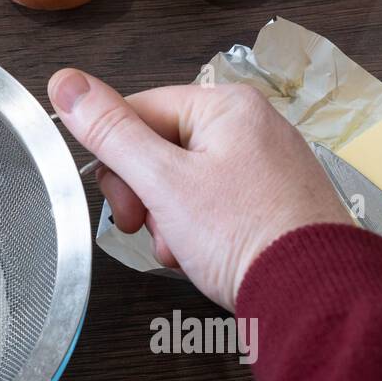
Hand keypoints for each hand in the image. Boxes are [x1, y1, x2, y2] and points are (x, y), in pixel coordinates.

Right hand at [48, 71, 350, 310]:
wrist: (314, 297)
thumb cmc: (248, 236)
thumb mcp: (162, 181)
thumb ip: (111, 131)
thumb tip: (67, 83)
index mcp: (226, 106)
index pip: (138, 111)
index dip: (117, 160)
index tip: (122, 201)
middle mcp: (250, 126)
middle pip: (159, 148)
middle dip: (146, 196)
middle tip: (149, 226)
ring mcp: (264, 165)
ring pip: (182, 182)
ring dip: (169, 220)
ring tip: (185, 248)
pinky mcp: (271, 201)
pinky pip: (213, 203)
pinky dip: (198, 232)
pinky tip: (205, 255)